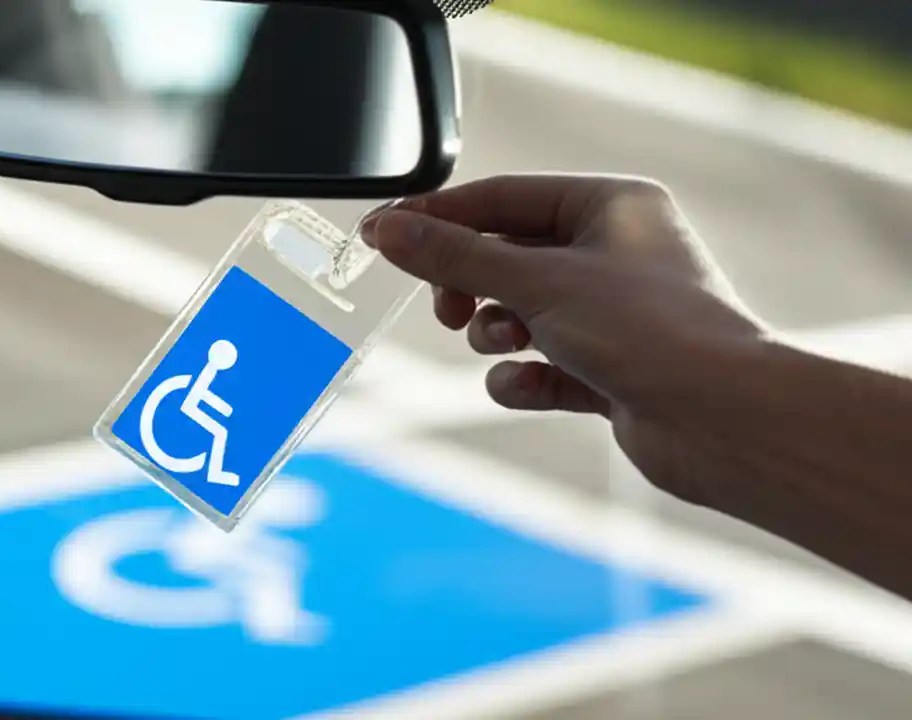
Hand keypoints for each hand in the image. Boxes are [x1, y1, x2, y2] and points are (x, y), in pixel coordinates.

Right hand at [363, 174, 767, 501]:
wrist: (723, 422)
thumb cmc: (654, 332)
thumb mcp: (538, 282)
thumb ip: (455, 255)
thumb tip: (390, 229)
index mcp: (611, 207)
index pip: (504, 197)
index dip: (439, 216)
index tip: (383, 234)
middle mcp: (615, 253)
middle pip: (507, 254)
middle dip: (470, 283)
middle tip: (446, 306)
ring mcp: (613, 313)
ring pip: (520, 312)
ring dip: (497, 331)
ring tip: (504, 342)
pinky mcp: (609, 368)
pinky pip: (541, 364)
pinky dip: (523, 377)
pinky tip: (528, 386)